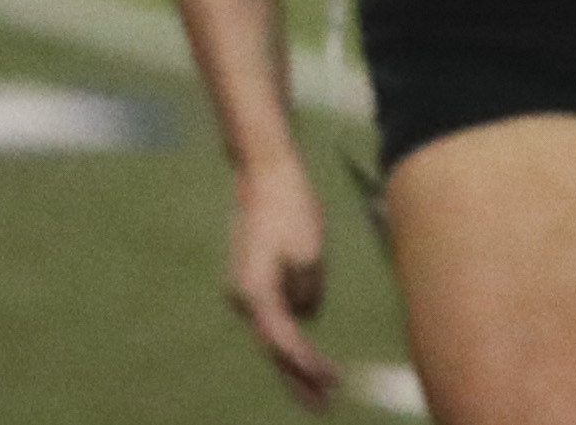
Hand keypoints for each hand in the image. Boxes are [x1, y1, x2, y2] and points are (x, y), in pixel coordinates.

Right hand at [224, 157, 340, 408]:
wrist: (265, 175)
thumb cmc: (289, 209)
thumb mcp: (308, 253)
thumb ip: (307, 292)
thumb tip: (305, 314)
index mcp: (255, 293)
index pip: (284, 342)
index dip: (307, 365)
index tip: (332, 381)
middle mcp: (243, 298)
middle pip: (273, 347)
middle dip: (297, 378)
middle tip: (321, 407)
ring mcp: (244, 290)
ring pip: (272, 335)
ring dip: (294, 361)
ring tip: (318, 388)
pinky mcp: (253, 281)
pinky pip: (273, 319)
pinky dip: (290, 338)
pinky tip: (305, 354)